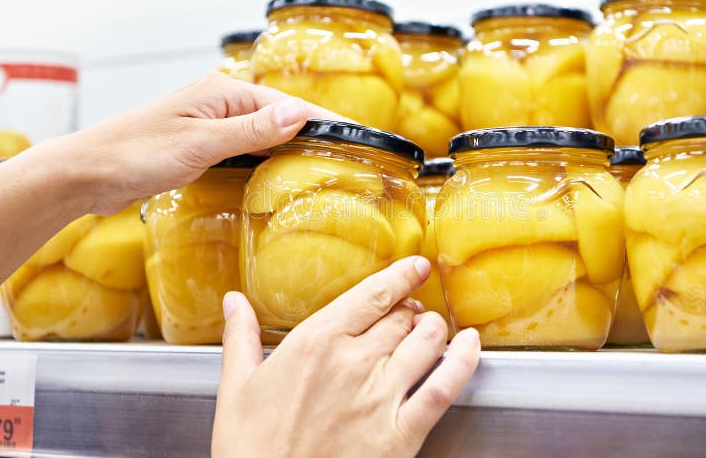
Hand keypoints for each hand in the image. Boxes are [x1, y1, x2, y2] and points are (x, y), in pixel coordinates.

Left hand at [62, 72, 342, 214]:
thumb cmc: (135, 153)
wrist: (87, 174)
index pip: (286, 105)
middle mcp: (219, 104)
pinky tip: (276, 176)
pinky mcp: (200, 147)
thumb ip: (252, 129)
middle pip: (277, 117)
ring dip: (287, 149)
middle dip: (310, 134)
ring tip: (321, 167)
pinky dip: (263, 160)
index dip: (322, 120)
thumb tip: (298, 113)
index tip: (356, 134)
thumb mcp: (201, 143)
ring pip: (261, 135)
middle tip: (346, 158)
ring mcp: (209, 126)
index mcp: (222, 93)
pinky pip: (243, 150)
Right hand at [212, 256, 480, 457]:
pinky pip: (444, 386)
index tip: (415, 267)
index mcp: (316, 343)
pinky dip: (464, 361)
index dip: (402, 276)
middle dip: (411, 308)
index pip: (373, 294)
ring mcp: (381, 396)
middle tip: (409, 310)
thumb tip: (234, 302)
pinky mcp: (401, 432)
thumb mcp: (236, 389)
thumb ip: (240, 338)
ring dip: (435, 328)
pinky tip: (470, 346)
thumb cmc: (250, 449)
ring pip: (428, 341)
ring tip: (432, 328)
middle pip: (403, 316)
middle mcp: (354, 362)